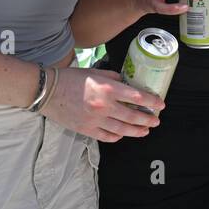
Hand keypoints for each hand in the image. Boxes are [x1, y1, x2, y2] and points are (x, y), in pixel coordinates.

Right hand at [39, 67, 163, 141]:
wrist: (48, 91)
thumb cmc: (71, 79)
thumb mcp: (96, 71)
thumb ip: (114, 77)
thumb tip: (127, 82)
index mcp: (109, 88)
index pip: (138, 98)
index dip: (153, 103)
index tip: (160, 105)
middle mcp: (105, 106)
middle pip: (134, 116)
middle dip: (148, 120)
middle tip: (156, 121)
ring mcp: (96, 120)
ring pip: (123, 129)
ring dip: (137, 131)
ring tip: (146, 130)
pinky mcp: (87, 130)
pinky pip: (108, 136)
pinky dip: (118, 136)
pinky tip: (124, 134)